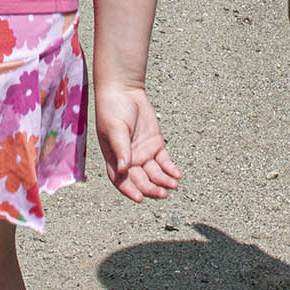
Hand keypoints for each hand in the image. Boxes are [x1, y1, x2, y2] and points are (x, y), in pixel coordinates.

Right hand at [94, 84, 180, 203]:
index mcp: (114, 159)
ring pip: (154, 174)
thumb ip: (120, 149)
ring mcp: (144, 154)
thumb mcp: (115, 129)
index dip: (129, 190)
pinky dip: (171, 169)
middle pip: (140, 180)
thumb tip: (123, 169)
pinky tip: (177, 175)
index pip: (121, 180)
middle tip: (162, 194)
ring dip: (163, 181)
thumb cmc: (112, 110)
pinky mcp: (156, 145)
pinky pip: (164, 162)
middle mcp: (129, 160)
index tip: (140, 198)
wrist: (124, 91)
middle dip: (151, 188)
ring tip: (173, 185)